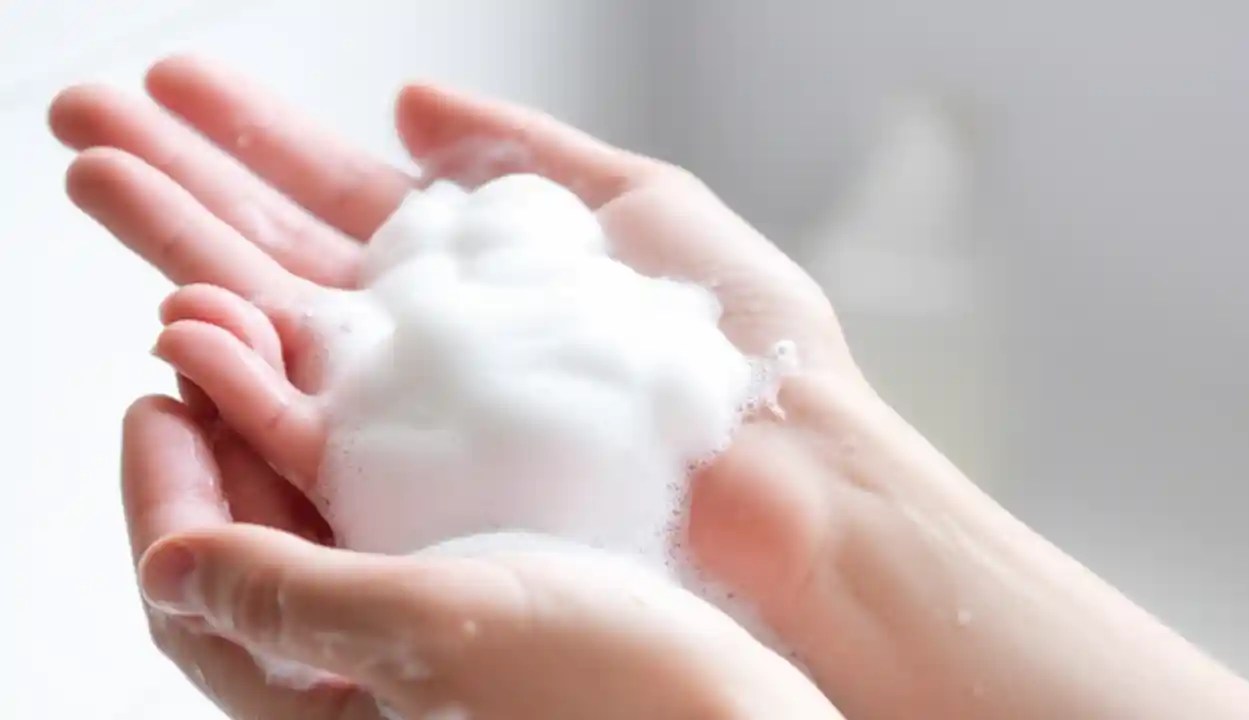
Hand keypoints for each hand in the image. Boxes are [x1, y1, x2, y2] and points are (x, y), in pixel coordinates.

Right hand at [52, 56, 864, 645]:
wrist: (781, 463)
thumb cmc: (729, 340)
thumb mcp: (635, 201)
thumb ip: (518, 151)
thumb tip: (407, 97)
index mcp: (471, 269)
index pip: (336, 194)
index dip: (256, 136)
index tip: (176, 81)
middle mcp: (424, 340)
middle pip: (276, 250)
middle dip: (180, 180)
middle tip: (84, 115)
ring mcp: (409, 411)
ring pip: (267, 325)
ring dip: (175, 247)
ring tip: (92, 170)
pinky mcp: (408, 485)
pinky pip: (302, 424)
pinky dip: (235, 367)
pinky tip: (173, 306)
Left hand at [123, 397, 840, 718]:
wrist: (736, 714)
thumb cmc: (607, 694)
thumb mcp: (437, 630)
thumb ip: (292, 598)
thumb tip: (170, 565)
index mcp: (320, 708)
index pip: (200, 592)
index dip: (166, 489)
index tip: (158, 392)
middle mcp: (356, 681)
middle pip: (250, 548)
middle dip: (225, 438)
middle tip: (218, 332)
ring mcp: (417, 646)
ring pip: (315, 526)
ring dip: (289, 432)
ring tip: (286, 336)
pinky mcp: (476, 611)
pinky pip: (386, 520)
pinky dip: (365, 453)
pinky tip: (381, 392)